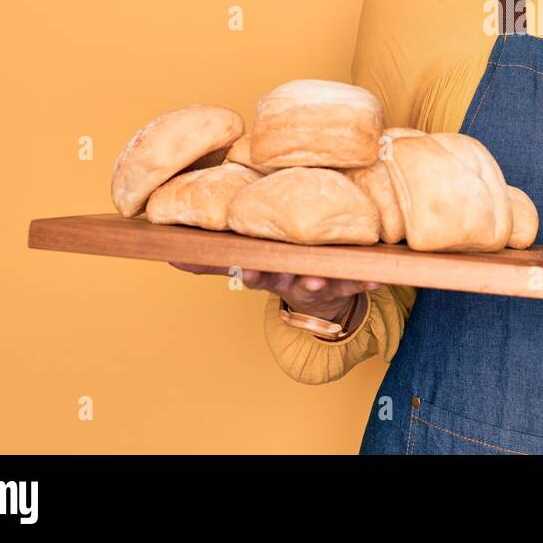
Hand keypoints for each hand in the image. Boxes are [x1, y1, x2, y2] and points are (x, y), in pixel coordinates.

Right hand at [167, 261, 381, 319]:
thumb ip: (212, 255)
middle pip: (282, 278)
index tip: (244, 268)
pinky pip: (356, 281)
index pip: (251, 270)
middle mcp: (289, 277)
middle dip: (281, 277)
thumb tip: (167, 252)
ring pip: (317, 281)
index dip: (248, 270)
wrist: (321, 290)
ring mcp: (317, 281)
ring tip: (323, 277)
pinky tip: (375, 277)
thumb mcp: (248, 258)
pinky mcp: (345, 283)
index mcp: (266, 268)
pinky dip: (366, 279)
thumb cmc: (280, 263)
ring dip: (321, 280)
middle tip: (282, 274)